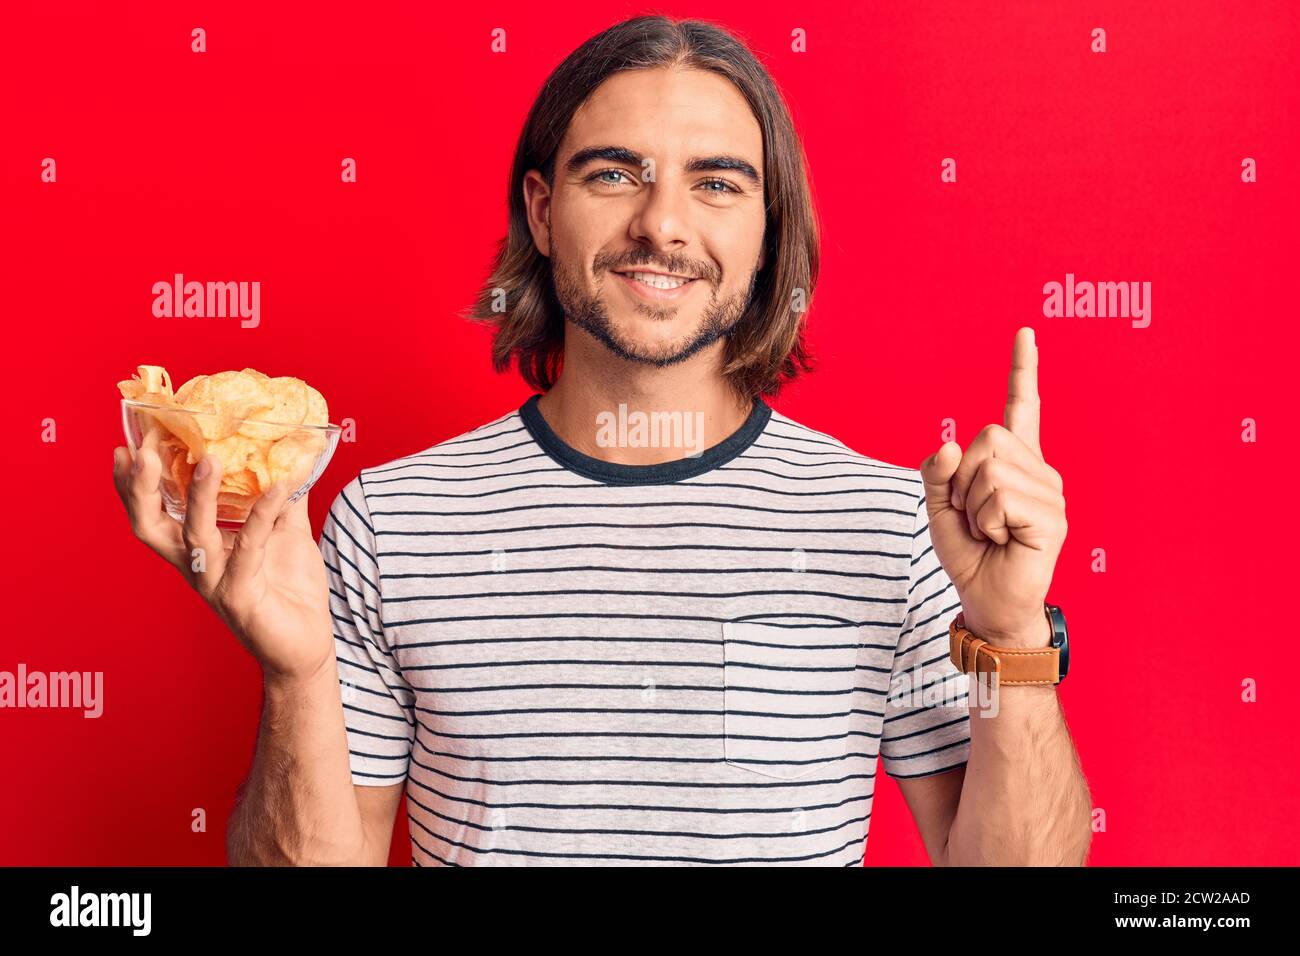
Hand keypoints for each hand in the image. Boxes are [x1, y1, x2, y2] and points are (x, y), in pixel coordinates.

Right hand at [112, 444, 333, 681]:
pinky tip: (280, 489)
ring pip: (194, 536)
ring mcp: (214, 583)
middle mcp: (195, 566)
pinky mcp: (240, 597)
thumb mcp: (285, 532)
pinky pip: (249, 549)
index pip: (151, 514)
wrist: (307, 644)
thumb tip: (290, 457)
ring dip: (200, 496)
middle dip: (141, 489)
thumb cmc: (289, 589)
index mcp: (195, 550)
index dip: (132, 486)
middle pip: (150, 526)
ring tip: (211, 459)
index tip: (125, 448)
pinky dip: (263, 516)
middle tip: (144, 452)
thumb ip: (281, 498)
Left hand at [919, 327, 1066, 647]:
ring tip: (990, 531)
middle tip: (973, 515)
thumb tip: (948, 445)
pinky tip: (1002, 540)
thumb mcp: (938, 508)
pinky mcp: (1052, 518)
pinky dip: (986, 522)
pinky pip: (1000, 498)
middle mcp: (1038, 470)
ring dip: (973, 507)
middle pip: (985, 438)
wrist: (987, 601)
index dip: (1023, 370)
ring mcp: (1049, 493)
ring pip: (990, 470)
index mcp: (1013, 463)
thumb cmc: (969, 554)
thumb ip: (936, 473)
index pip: (1020, 407)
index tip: (1025, 332)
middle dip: (961, 479)